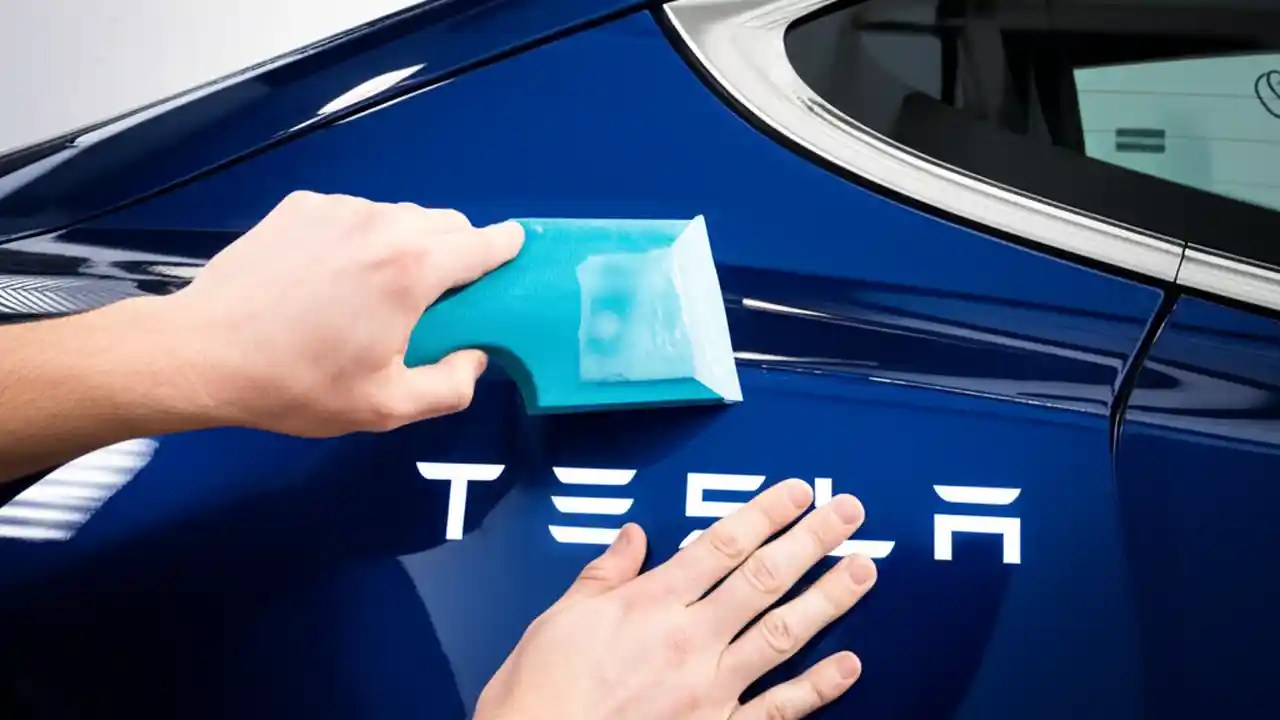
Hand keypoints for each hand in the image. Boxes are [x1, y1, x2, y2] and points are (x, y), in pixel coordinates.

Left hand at [157, 191, 522, 435]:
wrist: (204, 353)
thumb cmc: (297, 385)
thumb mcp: (386, 407)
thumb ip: (451, 387)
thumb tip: (474, 360)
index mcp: (413, 270)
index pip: (484, 242)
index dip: (505, 249)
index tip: (512, 254)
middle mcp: (382, 225)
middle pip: (446, 223)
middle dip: (456, 252)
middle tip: (438, 297)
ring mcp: (338, 210)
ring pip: (399, 216)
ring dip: (407, 244)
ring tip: (378, 290)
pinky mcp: (301, 207)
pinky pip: (353, 215)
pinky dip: (359, 238)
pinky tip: (331, 277)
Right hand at [475, 479, 876, 719]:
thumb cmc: (539, 692)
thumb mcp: (560, 618)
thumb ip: (605, 575)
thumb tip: (633, 535)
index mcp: (649, 604)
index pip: (721, 545)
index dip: (765, 514)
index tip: (798, 492)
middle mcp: (689, 640)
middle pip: (763, 579)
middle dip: (811, 541)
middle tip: (850, 513)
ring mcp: (709, 689)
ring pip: (782, 635)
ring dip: (828, 600)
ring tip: (863, 570)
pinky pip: (777, 708)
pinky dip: (817, 687)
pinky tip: (850, 664)